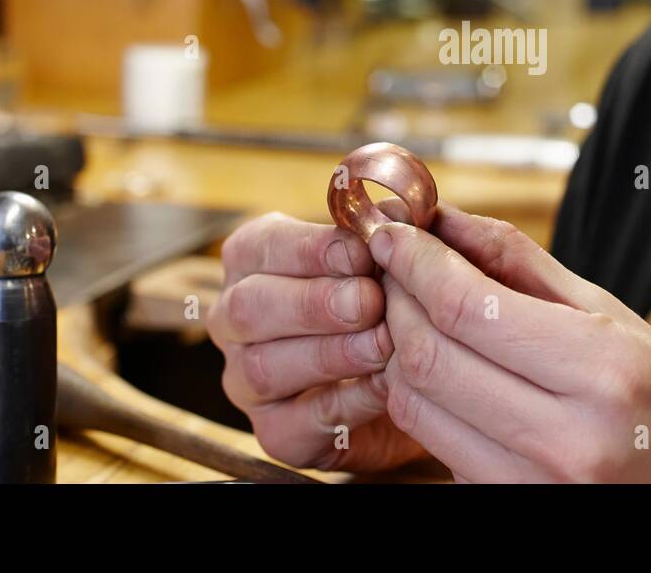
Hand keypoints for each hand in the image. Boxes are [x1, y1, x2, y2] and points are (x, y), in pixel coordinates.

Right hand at [206, 212, 428, 471]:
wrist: (414, 377)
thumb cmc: (388, 300)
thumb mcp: (386, 261)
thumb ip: (383, 237)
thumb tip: (395, 216)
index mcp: (253, 262)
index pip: (261, 247)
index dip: (309, 249)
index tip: (360, 252)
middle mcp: (236, 320)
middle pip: (250, 308)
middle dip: (313, 303)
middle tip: (368, 301)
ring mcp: (247, 380)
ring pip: (267, 368)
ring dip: (331, 354)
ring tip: (383, 344)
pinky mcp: (274, 433)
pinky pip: (297, 422)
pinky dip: (344, 403)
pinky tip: (384, 386)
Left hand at [369, 203, 650, 482]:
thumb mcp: (610, 313)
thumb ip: (520, 263)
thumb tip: (446, 220)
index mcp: (602, 373)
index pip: (468, 308)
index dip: (417, 262)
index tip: (395, 233)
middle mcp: (565, 439)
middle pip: (429, 356)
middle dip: (397, 298)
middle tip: (394, 264)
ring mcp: (531, 485)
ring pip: (417, 404)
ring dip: (397, 348)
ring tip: (411, 310)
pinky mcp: (507, 507)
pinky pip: (435, 441)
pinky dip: (422, 395)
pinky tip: (438, 364)